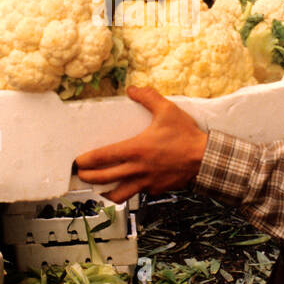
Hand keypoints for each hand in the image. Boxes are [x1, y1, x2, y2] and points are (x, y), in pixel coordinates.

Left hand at [74, 86, 207, 203]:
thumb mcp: (168, 110)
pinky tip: (129, 185)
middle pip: (104, 178)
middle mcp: (138, 168)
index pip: (103, 157)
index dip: (86, 161)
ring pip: (119, 194)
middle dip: (88, 178)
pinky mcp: (156, 189)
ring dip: (106, 192)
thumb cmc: (186, 135)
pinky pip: (138, 193)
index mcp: (136, 149)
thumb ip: (148, 97)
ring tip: (100, 188)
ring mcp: (147, 182)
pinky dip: (130, 191)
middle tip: (80, 174)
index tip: (77, 161)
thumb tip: (132, 88)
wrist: (206, 159)